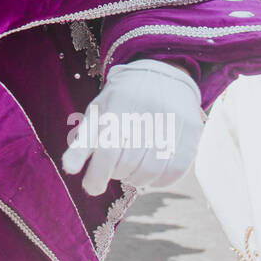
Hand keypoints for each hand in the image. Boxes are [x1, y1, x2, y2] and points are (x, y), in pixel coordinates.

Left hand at [61, 59, 202, 194]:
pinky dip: (159, 180)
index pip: (108, 151)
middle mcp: (148, 113)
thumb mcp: (98, 113)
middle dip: (117, 173)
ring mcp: (173, 122)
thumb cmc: (121, 101)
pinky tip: (151, 171)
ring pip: (151, 172)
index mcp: (119, 106)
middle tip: (115, 166)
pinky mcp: (191, 132)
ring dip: (137, 178)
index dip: (97, 175)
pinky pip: (175, 171)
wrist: (162, 74)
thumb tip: (69, 169)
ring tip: (132, 167)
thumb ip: (82, 142)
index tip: (92, 186)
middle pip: (129, 164)